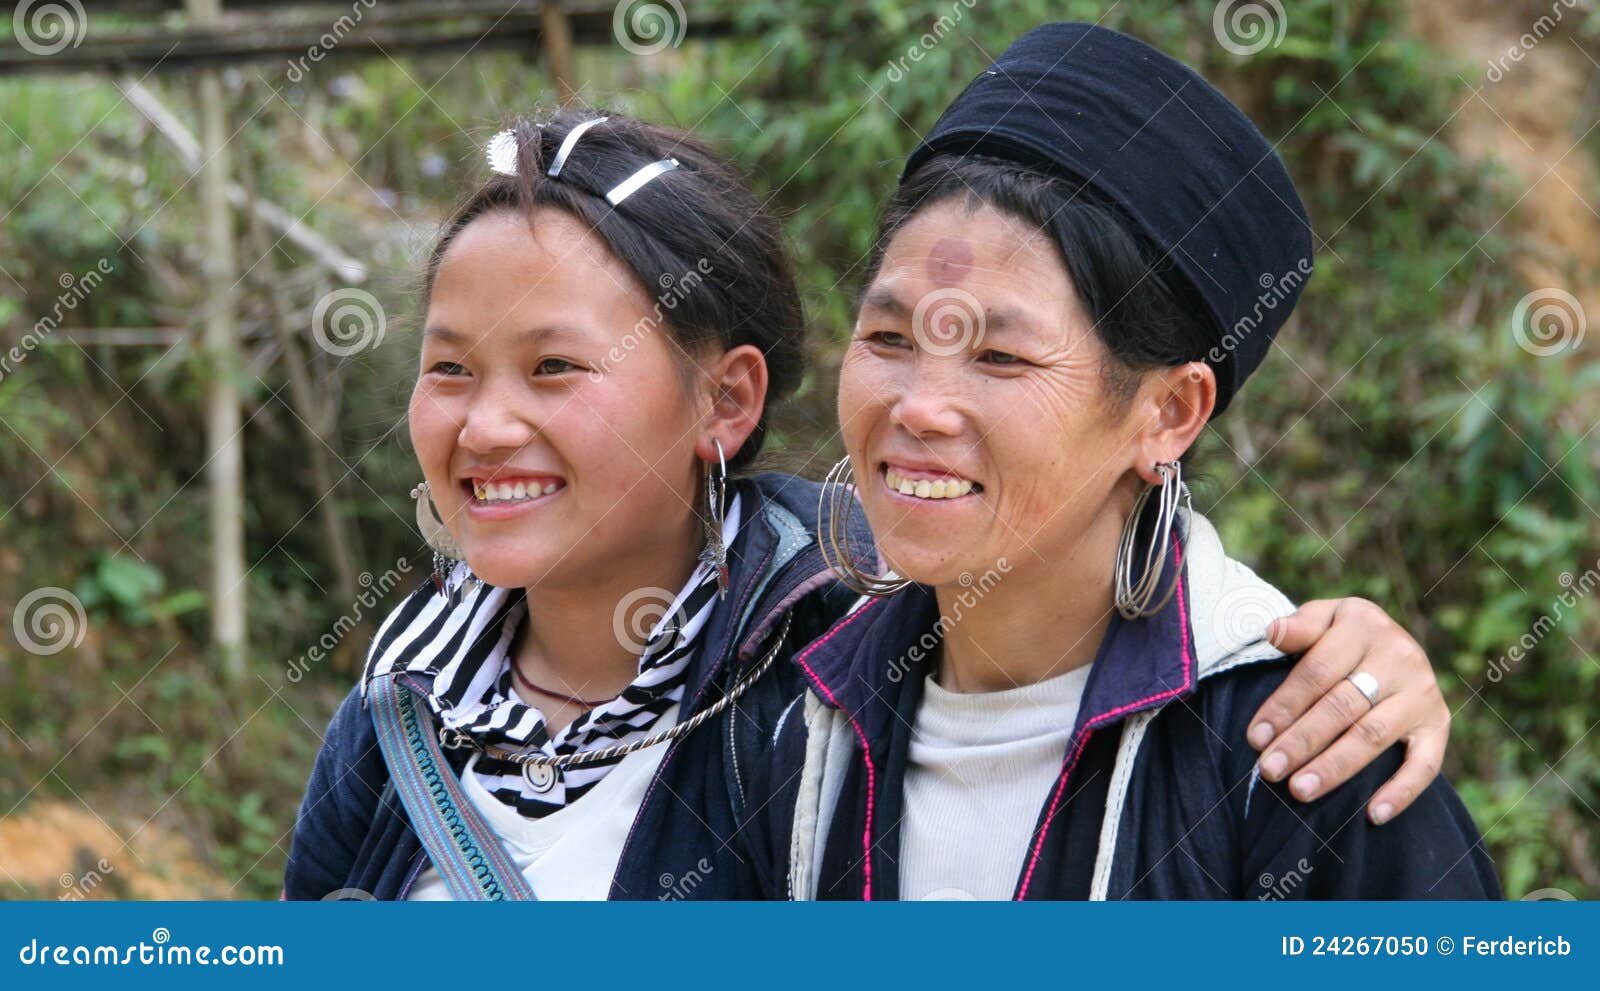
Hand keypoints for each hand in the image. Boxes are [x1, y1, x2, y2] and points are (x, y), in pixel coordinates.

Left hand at [1248, 598, 1449, 824]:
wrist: (1391, 641)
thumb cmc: (1341, 635)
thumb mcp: (1322, 617)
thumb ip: (1299, 626)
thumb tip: (1273, 632)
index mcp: (1364, 626)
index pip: (1316, 672)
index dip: (1284, 706)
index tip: (1255, 738)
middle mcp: (1400, 658)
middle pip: (1342, 706)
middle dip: (1301, 741)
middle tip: (1270, 771)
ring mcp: (1422, 693)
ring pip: (1374, 736)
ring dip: (1335, 766)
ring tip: (1300, 790)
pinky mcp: (1439, 724)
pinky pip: (1425, 763)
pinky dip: (1402, 791)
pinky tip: (1373, 814)